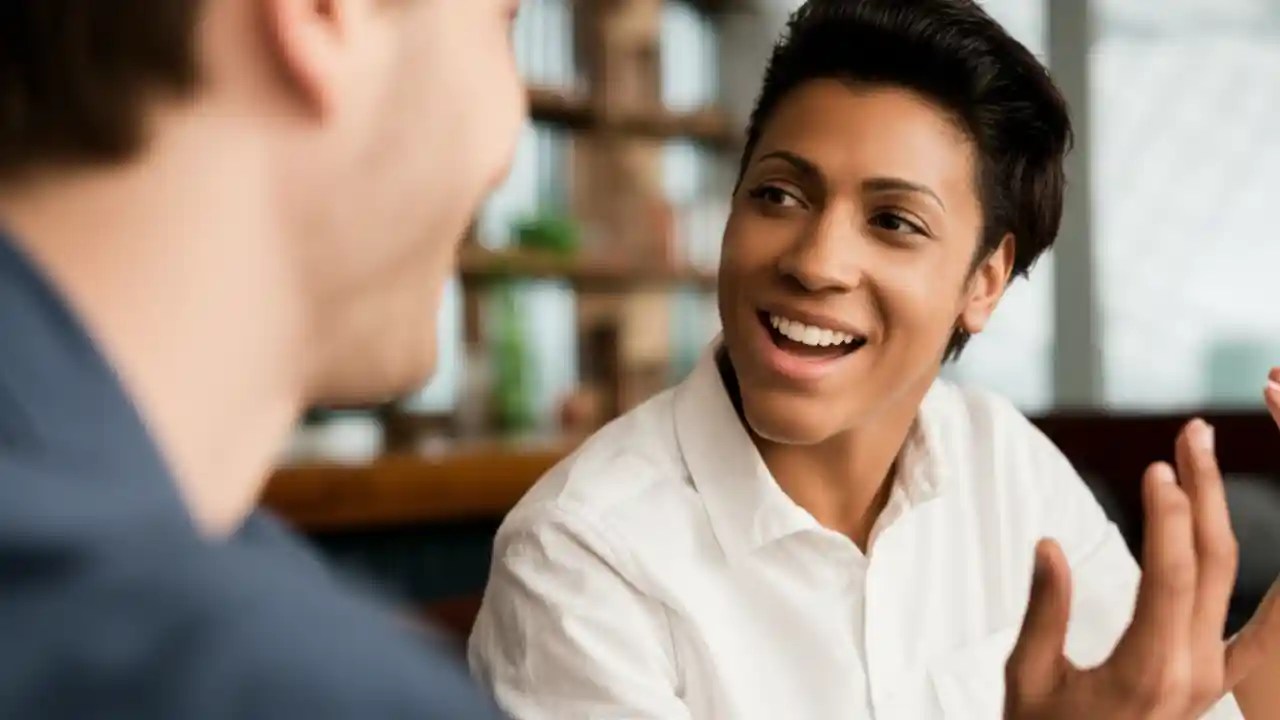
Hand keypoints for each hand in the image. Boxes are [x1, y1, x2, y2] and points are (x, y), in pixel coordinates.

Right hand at [1005, 416, 1279, 718]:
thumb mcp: (1028, 684)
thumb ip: (1046, 614)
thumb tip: (1048, 545)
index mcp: (1148, 672)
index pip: (1173, 577)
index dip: (1169, 517)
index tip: (1158, 467)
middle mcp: (1194, 672)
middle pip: (1215, 564)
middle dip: (1205, 490)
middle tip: (1194, 432)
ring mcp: (1212, 676)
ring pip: (1238, 581)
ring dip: (1223, 514)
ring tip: (1206, 462)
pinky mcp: (1216, 678)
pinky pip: (1249, 615)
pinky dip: (1251, 571)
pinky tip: (1238, 533)